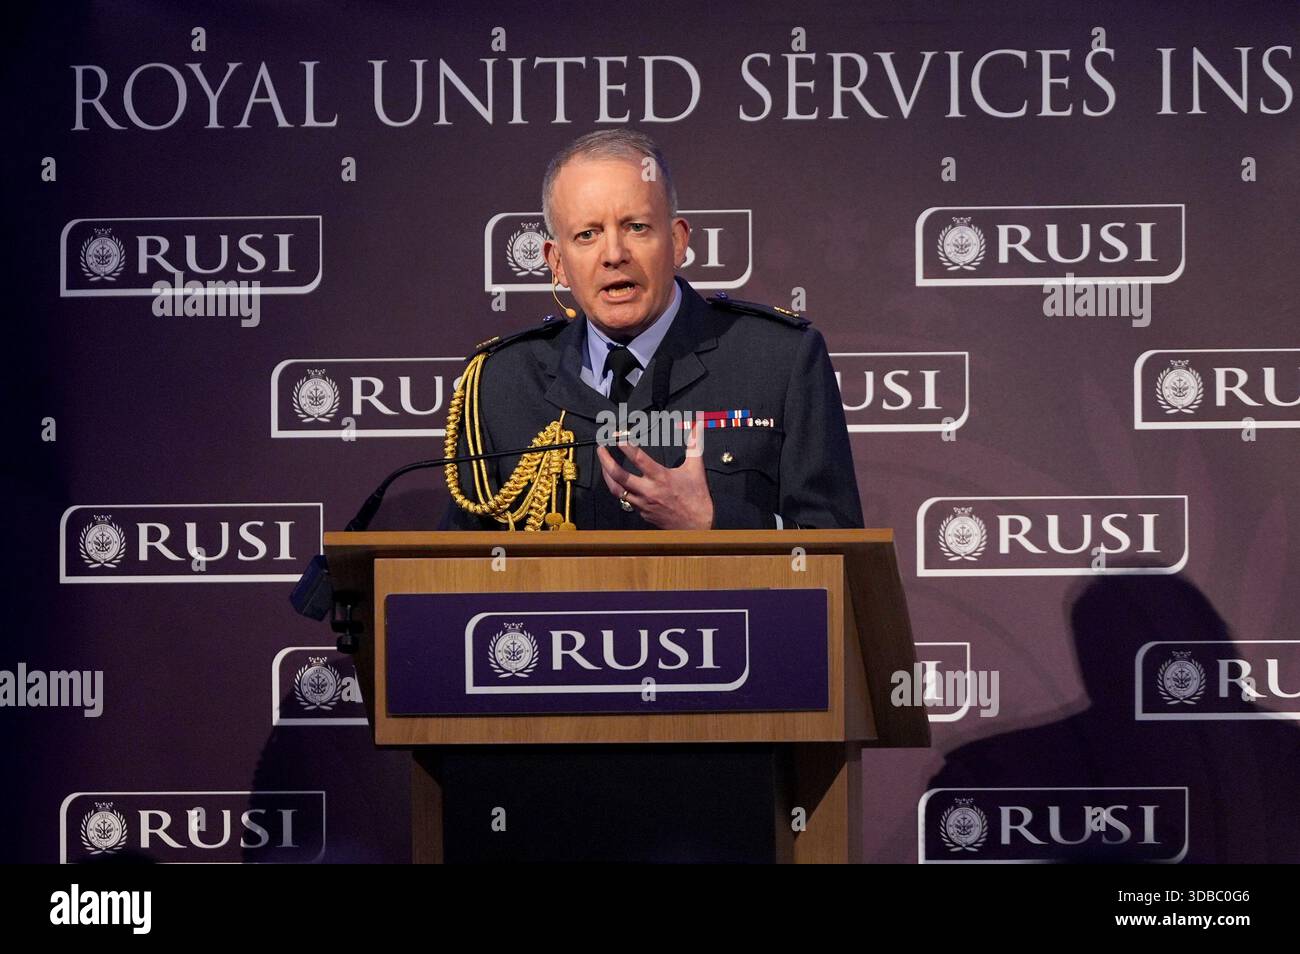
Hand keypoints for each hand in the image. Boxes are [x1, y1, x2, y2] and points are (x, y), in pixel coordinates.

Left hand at [596, 420, 713, 529]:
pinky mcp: (642, 513)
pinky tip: (617, 482)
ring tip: (603, 464)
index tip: (616, 436)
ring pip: (617, 490)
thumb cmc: (697, 497)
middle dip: (606, 460)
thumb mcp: (696, 469)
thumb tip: (696, 427)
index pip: (638, 458)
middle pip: (619, 475)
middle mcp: (648, 490)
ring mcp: (643, 503)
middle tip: (600, 449)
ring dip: (607, 476)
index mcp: (661, 477)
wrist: (697, 526)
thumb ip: (693, 446)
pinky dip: (619, 489)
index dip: (625, 446)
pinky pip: (626, 500)